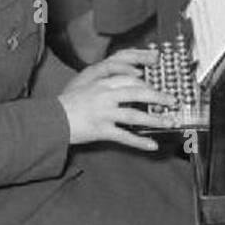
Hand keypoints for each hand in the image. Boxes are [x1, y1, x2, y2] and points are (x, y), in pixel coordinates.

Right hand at [56, 48, 174, 151]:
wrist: (51, 120)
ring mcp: (104, 113)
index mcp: (101, 81)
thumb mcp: (86, 84)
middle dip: (158, 96)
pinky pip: (124, 137)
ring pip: (134, 115)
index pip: (130, 78)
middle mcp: (105, 94)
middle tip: (173, 101)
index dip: (147, 81)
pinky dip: (139, 142)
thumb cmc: (68, 102)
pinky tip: (152, 146)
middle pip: (138, 92)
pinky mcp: (101, 130)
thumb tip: (131, 82)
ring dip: (154, 119)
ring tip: (169, 122)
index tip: (158, 85)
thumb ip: (106, 82)